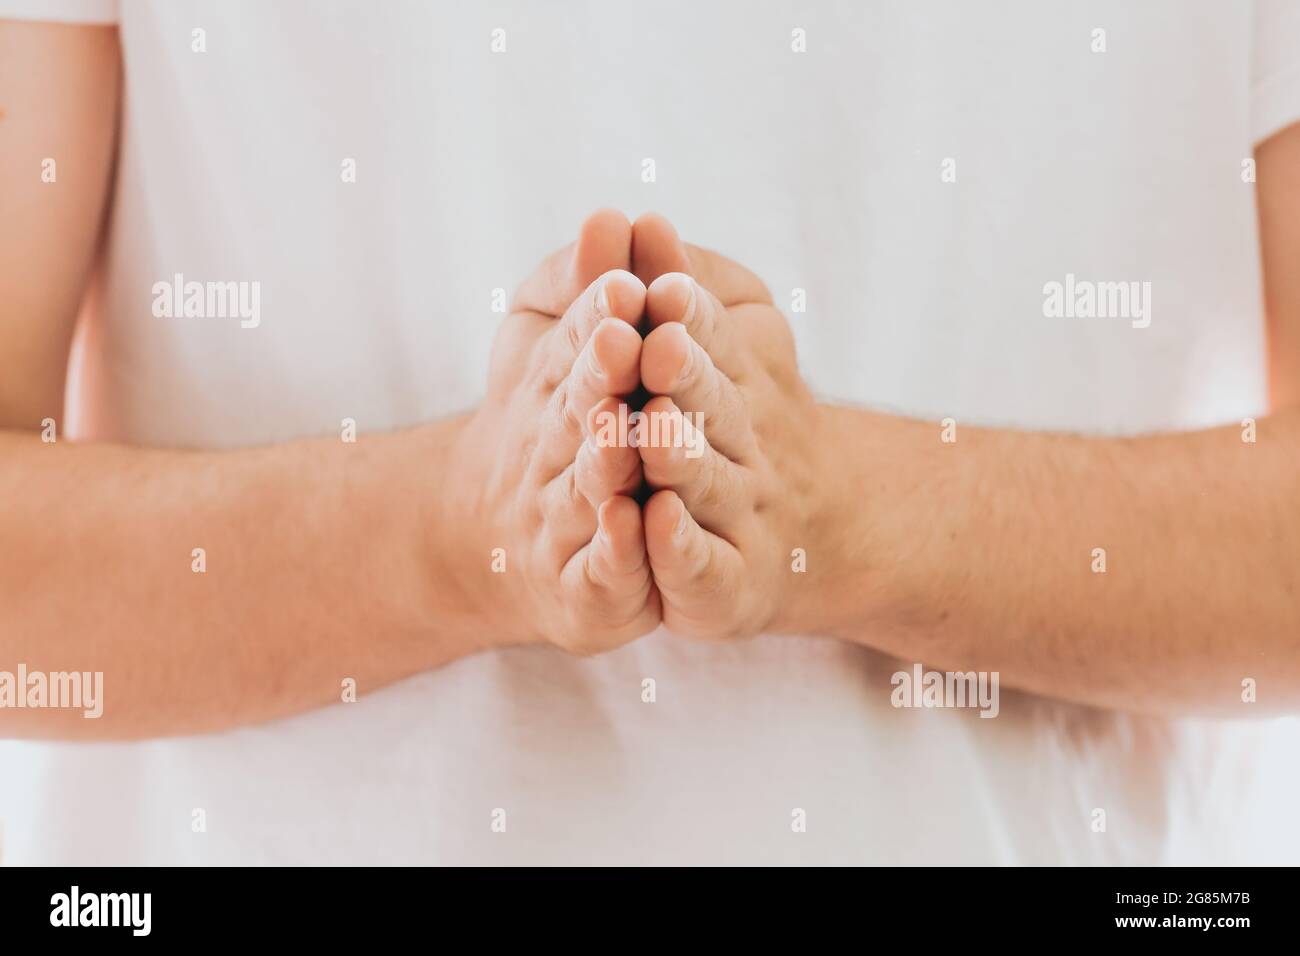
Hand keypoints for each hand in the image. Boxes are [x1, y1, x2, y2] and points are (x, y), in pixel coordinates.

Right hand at [446, 210, 659, 652]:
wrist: (490, 543)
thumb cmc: (544, 429)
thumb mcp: (550, 347)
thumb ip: (584, 287)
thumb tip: (612, 214)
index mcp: (554, 391)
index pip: (575, 347)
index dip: (597, 315)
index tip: (626, 282)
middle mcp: (550, 452)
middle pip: (576, 411)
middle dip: (599, 375)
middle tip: (625, 338)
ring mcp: (561, 523)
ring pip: (586, 490)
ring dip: (605, 459)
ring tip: (627, 430)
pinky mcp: (583, 588)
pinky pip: (599, 570)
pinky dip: (613, 551)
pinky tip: (632, 527)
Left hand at [628, 214, 838, 639]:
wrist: (817, 531)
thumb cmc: (745, 423)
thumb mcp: (724, 343)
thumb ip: (677, 284)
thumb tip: (636, 219)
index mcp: (741, 381)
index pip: (714, 342)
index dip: (690, 315)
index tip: (661, 284)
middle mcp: (748, 446)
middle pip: (714, 408)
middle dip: (686, 375)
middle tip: (657, 343)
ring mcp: (744, 517)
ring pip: (707, 485)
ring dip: (681, 457)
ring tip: (651, 429)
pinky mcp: (728, 583)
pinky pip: (704, 566)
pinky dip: (681, 546)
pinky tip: (656, 522)